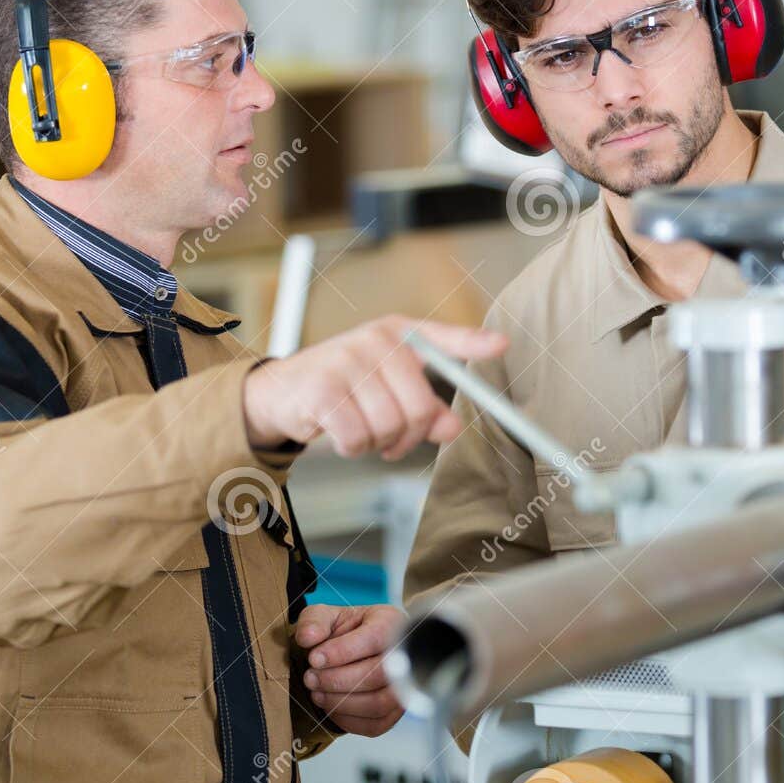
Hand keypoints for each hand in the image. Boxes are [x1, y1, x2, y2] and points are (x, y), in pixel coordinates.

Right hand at [243, 316, 506, 458]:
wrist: (281, 390)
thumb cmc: (343, 387)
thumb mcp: (387, 390)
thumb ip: (425, 408)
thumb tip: (452, 428)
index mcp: (398, 335)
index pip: (442, 338)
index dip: (473, 343)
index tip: (501, 343)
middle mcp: (376, 342)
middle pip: (419, 408)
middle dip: (407, 436)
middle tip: (390, 440)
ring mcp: (348, 362)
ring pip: (388, 427)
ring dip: (375, 443)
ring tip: (360, 429)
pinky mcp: (323, 389)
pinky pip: (357, 438)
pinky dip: (351, 447)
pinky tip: (339, 432)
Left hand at [295, 603, 405, 736]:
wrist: (354, 653)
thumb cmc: (345, 632)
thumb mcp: (326, 615)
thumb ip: (313, 621)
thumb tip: (308, 637)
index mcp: (390, 623)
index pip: (375, 638)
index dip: (342, 651)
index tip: (314, 658)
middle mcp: (405, 655)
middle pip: (379, 674)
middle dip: (338, 680)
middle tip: (310, 679)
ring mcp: (403, 686)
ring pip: (379, 703)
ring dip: (341, 702)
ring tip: (317, 693)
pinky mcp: (394, 713)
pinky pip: (375, 724)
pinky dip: (348, 719)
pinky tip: (330, 706)